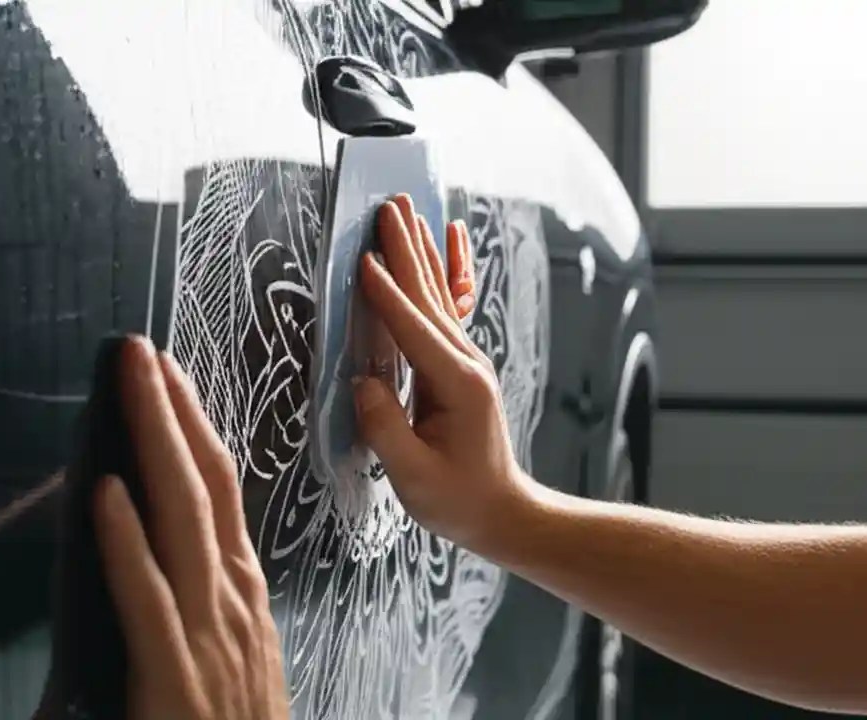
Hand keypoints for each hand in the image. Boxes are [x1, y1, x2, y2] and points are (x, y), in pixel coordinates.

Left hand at [93, 337, 288, 719]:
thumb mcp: (226, 657)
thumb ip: (195, 603)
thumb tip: (151, 545)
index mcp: (239, 592)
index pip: (220, 491)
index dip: (193, 428)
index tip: (169, 376)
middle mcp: (230, 599)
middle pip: (203, 486)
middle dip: (172, 412)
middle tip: (142, 351)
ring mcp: (207, 634)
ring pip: (180, 520)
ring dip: (152, 444)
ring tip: (130, 385)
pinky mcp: (172, 675)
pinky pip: (146, 597)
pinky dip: (125, 542)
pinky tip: (104, 493)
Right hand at [353, 195, 535, 559]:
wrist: (503, 512)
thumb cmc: (459, 501)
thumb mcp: (416, 477)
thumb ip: (387, 429)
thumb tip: (363, 384)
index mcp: (456, 386)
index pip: (414, 332)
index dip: (386, 298)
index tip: (363, 261)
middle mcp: (466, 364)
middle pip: (429, 297)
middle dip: (405, 250)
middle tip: (387, 206)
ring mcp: (467, 361)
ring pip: (437, 295)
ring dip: (418, 251)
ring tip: (404, 212)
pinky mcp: (460, 366)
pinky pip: (447, 308)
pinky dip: (443, 271)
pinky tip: (447, 240)